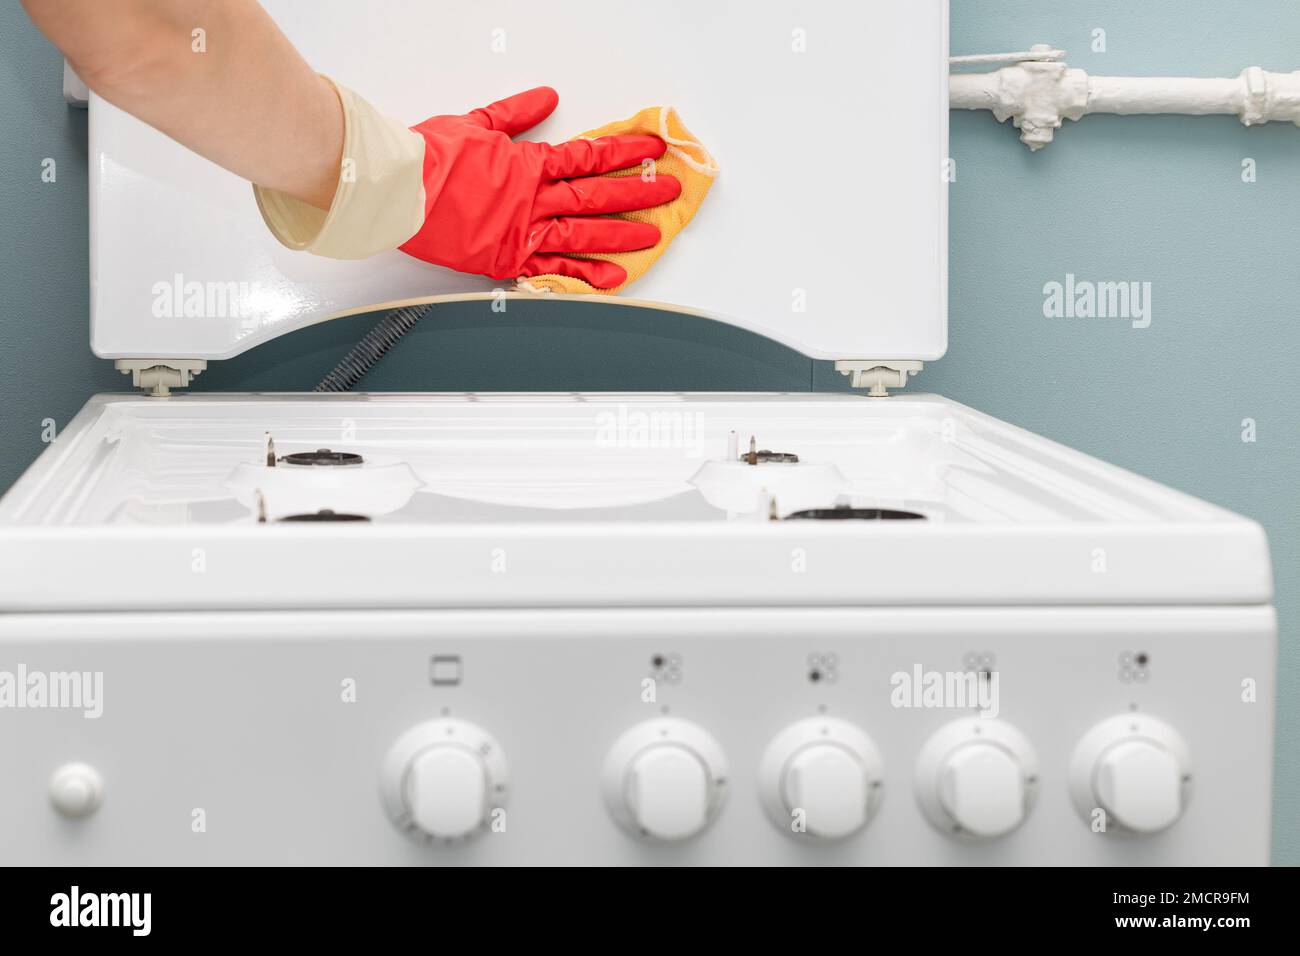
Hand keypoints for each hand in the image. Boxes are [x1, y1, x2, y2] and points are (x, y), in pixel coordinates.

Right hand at [399, 87, 680, 288]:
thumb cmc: (430, 156)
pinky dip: (584, 274)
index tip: (652, 150)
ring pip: (584, 232)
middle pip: (597, 194)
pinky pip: (553, 267)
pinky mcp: (507, 258)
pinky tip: (612, 278)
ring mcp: (523, 230)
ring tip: (653, 236)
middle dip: (638, 192)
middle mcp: (533, 198)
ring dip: (622, 234)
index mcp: (528, 163)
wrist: (399, 188)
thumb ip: (516, 114)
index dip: (625, 153)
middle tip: (669, 191)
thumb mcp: (477, 123)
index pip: (589, 155)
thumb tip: (546, 99)